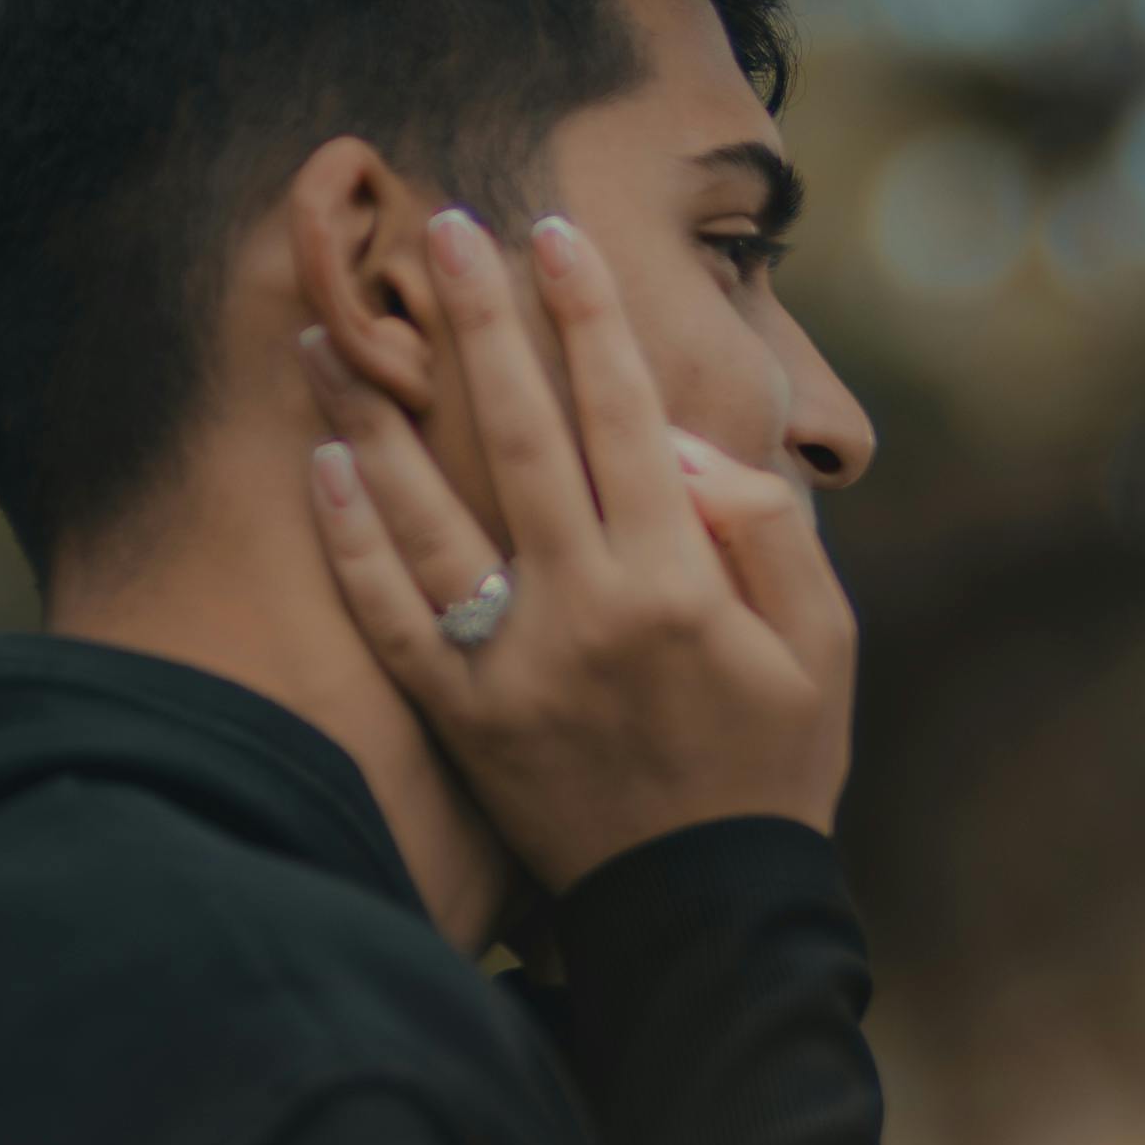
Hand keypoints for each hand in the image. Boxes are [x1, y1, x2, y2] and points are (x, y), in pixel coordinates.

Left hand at [301, 207, 854, 884]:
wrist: (705, 912)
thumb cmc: (776, 766)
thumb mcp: (824, 646)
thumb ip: (771, 532)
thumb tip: (684, 449)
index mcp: (680, 582)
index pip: (623, 414)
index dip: (586, 317)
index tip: (552, 235)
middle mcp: (587, 610)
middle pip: (521, 436)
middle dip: (480, 323)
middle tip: (441, 232)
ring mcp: (515, 666)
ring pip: (430, 514)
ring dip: (376, 417)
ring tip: (331, 334)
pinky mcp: (465, 718)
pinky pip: (394, 616)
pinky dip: (353, 540)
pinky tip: (321, 465)